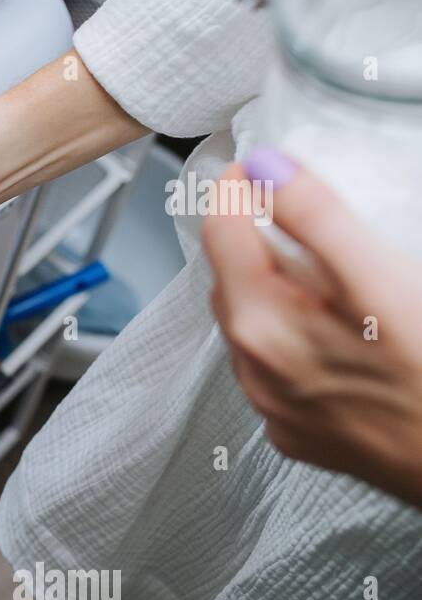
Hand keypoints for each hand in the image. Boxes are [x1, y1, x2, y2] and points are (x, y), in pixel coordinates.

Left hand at [202, 151, 421, 508]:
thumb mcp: (382, 281)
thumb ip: (318, 220)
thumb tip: (268, 169)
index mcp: (263, 325)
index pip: (218, 233)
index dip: (234, 189)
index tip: (256, 167)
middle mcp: (254, 371)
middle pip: (230, 279)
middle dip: (250, 238)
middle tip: (288, 210)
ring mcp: (273, 407)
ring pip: (250, 324)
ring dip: (269, 289)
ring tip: (320, 272)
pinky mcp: (296, 432)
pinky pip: (273, 367)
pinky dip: (289, 335)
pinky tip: (335, 332)